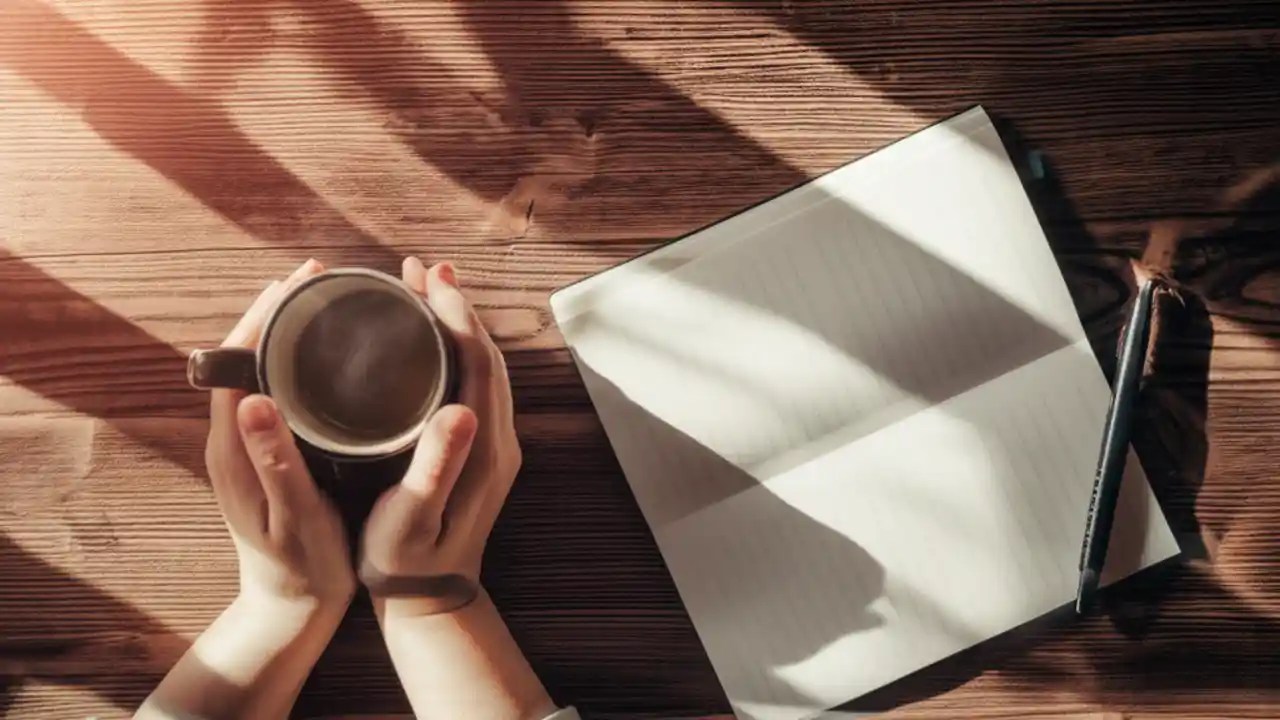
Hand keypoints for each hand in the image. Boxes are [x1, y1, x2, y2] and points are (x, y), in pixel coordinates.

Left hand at [205, 259, 355, 608]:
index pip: (236, 358)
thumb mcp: (293, 517)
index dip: (266, 313)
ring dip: (289, 328)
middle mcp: (233, 436)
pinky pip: (278, 386)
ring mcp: (249, 442)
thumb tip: (251, 398)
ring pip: (263, 367)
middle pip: (247, 353)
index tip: (301, 281)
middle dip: (280, 309)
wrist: (292, 606)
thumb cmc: (301, 565)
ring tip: (328, 299)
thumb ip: (273, 460)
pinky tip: (329, 352)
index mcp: (232, 446)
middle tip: (323, 276)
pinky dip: (299, 357)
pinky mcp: (268, 449)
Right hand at [359, 258, 520, 613]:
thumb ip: (437, 465)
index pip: (477, 362)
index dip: (455, 315)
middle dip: (454, 305)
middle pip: (482, 354)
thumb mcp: (414, 517)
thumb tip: (459, 409)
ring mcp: (489, 443)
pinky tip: (425, 341)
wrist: (430, 600)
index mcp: (483, 446)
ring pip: (478, 365)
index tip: (428, 279)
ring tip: (421, 287)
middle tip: (418, 267)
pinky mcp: (476, 449)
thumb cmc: (409, 562)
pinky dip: (451, 349)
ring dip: (454, 322)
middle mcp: (496, 438)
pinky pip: (469, 382)